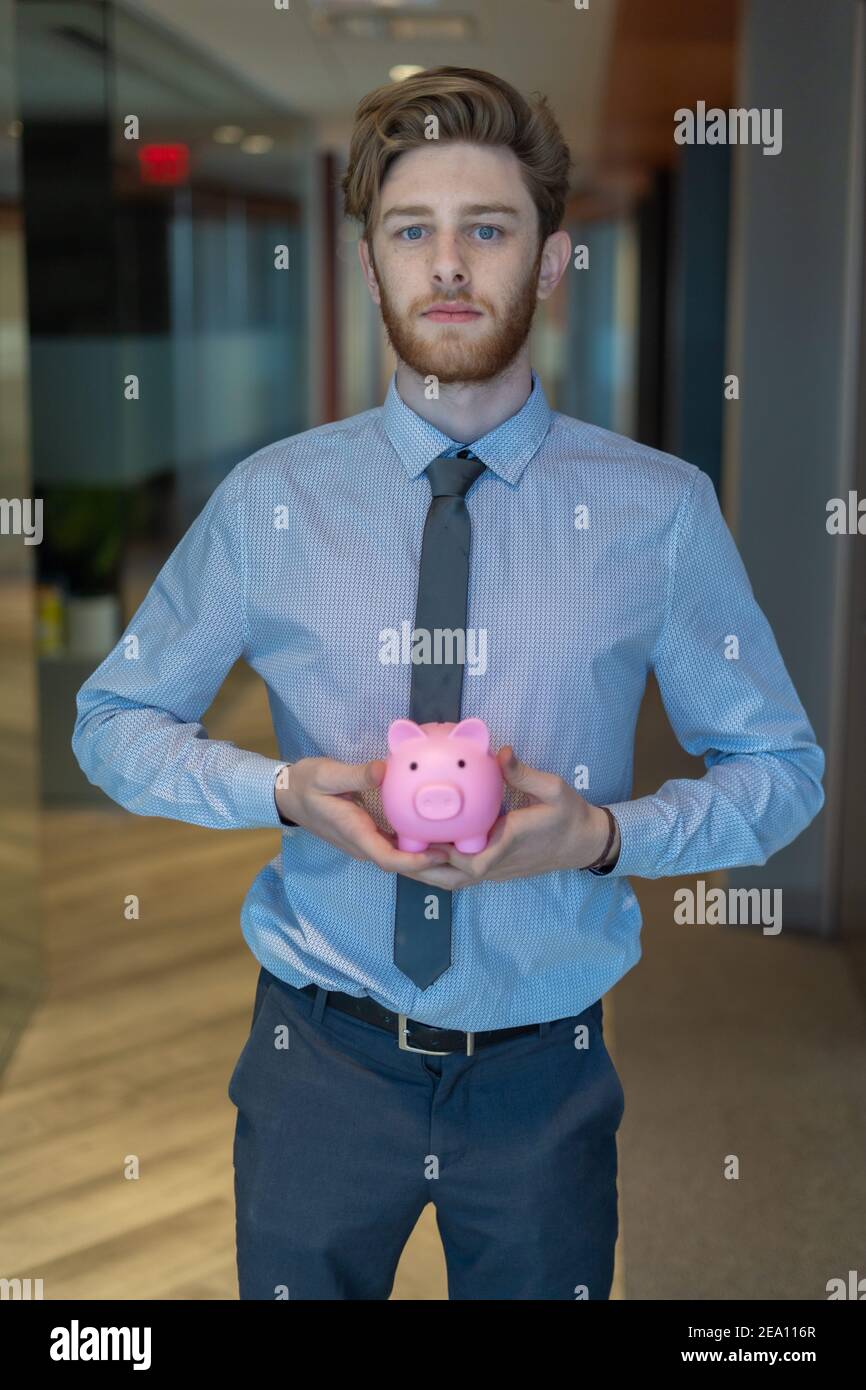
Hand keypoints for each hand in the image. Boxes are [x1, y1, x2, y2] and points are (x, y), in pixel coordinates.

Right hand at [275, 756, 450, 875]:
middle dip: (435, 871)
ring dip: (433, 863)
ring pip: (404, 862)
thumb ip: (354, 775)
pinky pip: (401, 850)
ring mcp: (369, 843)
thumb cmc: (307, 784)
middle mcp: (365, 845)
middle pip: (403, 868)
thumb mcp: (325, 775)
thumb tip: (382, 770)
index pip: (388, 858)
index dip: (415, 861)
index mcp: (355, 833)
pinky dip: (424, 849)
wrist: (289, 796)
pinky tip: (445, 837)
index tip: (441, 853)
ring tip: (466, 854)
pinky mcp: (373, 837)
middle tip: (469, 864)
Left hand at [389, 746, 616, 889]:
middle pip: (451, 876)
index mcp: (508, 844)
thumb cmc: (569, 815)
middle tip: (391, 849)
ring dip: (426, 872)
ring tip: (397, 854)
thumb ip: (524, 773)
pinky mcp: (495, 870)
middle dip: (421, 867)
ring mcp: (495, 871)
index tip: (415, 841)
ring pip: (454, 880)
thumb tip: (501, 752)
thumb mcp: (553, 789)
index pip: (469, 859)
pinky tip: (423, 849)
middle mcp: (497, 863)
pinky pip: (462, 874)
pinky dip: (440, 867)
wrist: (584, 843)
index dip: (441, 856)